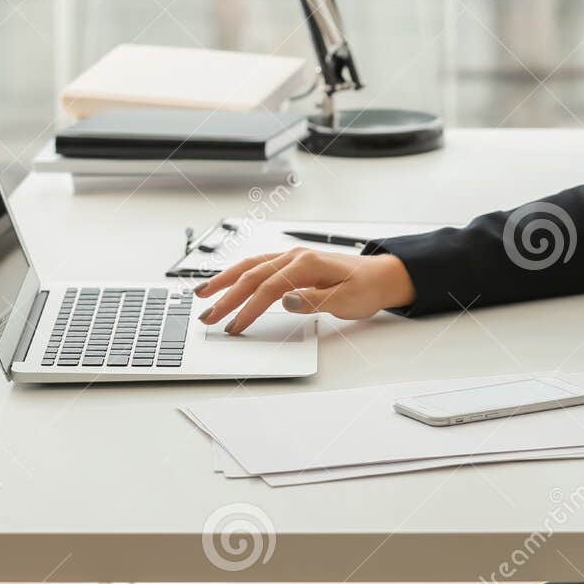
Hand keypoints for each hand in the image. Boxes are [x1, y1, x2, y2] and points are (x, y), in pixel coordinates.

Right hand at [194, 248, 415, 333]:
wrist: (381, 276)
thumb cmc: (366, 288)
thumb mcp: (346, 299)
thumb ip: (314, 300)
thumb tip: (285, 300)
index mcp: (307, 264)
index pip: (269, 288)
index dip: (249, 308)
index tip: (235, 326)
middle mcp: (295, 257)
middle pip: (253, 276)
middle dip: (227, 297)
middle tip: (207, 317)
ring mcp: (292, 258)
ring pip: (250, 267)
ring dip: (225, 281)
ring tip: (201, 294)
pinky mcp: (291, 263)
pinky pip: (258, 266)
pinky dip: (237, 274)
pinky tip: (224, 283)